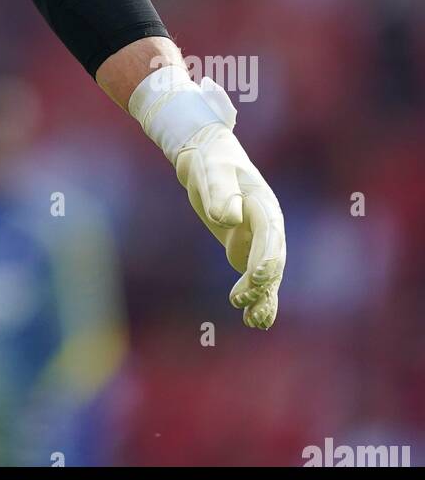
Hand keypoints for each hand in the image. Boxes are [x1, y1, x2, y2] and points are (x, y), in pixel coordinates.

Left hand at [175, 121, 286, 328]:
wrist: (208, 158)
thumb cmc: (212, 161)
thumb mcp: (213, 170)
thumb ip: (220, 191)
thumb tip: (227, 217)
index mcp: (263, 204)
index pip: (269, 234)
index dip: (264, 255)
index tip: (256, 275)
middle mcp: (268, 226)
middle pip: (271, 258)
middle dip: (261, 281)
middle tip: (240, 297)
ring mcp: (259, 240)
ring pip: (268, 275)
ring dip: (262, 297)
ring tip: (254, 321)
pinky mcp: (247, 251)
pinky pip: (257, 279)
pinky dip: (258, 298)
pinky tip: (254, 320)